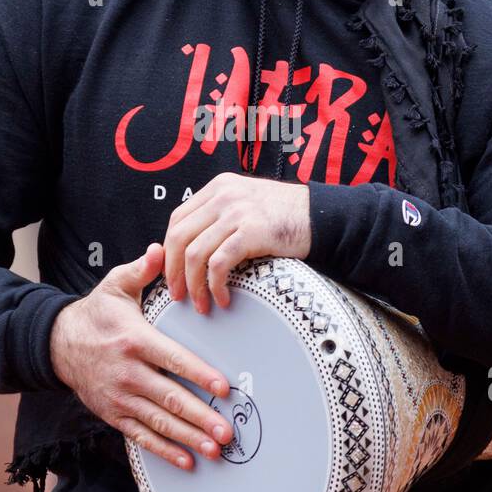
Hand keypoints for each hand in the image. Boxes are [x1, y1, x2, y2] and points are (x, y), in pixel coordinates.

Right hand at [48, 243, 231, 469]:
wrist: (57, 343)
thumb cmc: (96, 314)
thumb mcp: (115, 285)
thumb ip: (141, 269)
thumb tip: (161, 249)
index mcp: (134, 340)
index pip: (172, 359)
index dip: (198, 374)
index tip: (223, 387)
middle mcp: (128, 373)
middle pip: (169, 398)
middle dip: (200, 417)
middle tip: (226, 432)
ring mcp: (120, 397)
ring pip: (158, 422)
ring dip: (188, 438)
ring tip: (214, 450)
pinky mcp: (113, 414)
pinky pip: (141, 437)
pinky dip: (164, 451)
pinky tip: (187, 460)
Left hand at [163, 172, 310, 311]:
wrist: (323, 216)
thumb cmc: (286, 216)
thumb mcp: (247, 202)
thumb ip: (220, 215)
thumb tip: (192, 247)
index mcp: (218, 187)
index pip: (177, 219)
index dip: (168, 250)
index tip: (171, 273)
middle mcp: (224, 195)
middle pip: (179, 237)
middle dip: (173, 271)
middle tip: (177, 295)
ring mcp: (238, 212)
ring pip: (195, 253)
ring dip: (193, 285)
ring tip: (201, 304)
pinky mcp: (252, 231)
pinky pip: (219, 263)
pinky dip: (215, 286)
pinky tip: (222, 298)